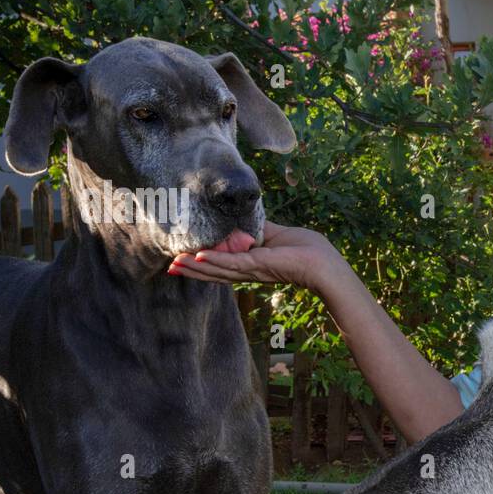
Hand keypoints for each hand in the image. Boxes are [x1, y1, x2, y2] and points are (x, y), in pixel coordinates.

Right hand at [167, 220, 342, 291]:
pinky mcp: (258, 266)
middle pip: (214, 272)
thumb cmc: (306, 249)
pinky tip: (197, 257)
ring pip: (218, 270)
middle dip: (192, 269)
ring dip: (195, 267)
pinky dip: (214, 260)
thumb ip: (256, 230)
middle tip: (169, 267)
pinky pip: (232, 264)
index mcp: (251, 265)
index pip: (222, 266)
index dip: (202, 264)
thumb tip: (242, 221)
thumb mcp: (275, 235)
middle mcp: (248, 271)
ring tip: (174, 264)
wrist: (323, 263)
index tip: (181, 260)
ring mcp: (252, 270)